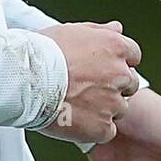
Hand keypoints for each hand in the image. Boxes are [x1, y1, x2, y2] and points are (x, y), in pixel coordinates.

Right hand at [38, 20, 142, 144]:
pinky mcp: (102, 126)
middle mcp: (119, 74)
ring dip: (103, 108)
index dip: (117, 63)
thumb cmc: (43, 53)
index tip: (103, 68)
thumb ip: (99, 31)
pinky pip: (107, 131)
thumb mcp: (72, 31)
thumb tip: (117, 29)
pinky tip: (75, 118)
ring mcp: (113, 102)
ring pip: (119, 109)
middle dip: (113, 86)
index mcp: (115, 48)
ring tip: (76, 103)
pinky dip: (94, 128)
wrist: (26, 79)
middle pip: (129, 84)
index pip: (133, 56)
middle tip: (87, 87)